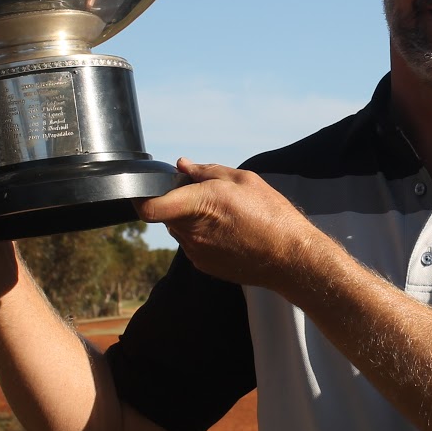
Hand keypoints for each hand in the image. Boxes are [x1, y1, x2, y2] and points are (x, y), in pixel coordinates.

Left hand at [138, 159, 332, 293]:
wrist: (289, 257)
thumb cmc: (271, 215)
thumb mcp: (244, 180)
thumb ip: (207, 171)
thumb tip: (183, 165)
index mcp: (199, 203)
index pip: (151, 207)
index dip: (142, 197)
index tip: (148, 189)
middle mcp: (192, 230)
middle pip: (166, 213)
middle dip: (178, 201)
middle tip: (206, 196)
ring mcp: (196, 251)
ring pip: (178, 228)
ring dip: (191, 218)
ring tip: (224, 215)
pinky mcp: (203, 265)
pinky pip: (191, 243)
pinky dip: (201, 234)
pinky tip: (228, 232)